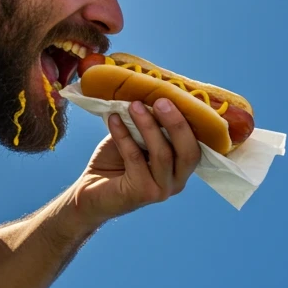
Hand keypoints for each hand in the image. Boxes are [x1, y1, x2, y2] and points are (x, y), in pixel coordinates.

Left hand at [72, 99, 200, 222]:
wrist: (91, 191)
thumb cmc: (116, 162)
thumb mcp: (136, 138)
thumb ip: (148, 124)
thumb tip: (149, 94)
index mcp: (181, 166)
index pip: (196, 144)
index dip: (190, 120)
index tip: (176, 95)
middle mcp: (177, 180)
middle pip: (188, 152)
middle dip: (177, 123)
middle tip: (162, 101)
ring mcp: (162, 190)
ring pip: (162, 154)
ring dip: (148, 125)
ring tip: (134, 105)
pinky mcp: (142, 193)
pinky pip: (135, 158)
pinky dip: (124, 135)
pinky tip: (114, 119)